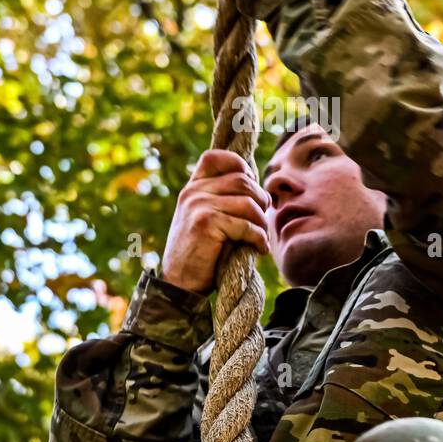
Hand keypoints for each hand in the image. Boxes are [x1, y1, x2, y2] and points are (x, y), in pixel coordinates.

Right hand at [160, 149, 271, 295]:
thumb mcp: (205, 218)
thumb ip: (221, 199)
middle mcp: (193, 192)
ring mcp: (198, 206)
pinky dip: (259, 238)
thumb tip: (258, 187)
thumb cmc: (201, 253)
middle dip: (261, 199)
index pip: (215, 157)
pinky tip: (260, 249)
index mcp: (192, 188)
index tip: (251, 185)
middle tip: (263, 218)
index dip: (239, 165)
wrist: (179, 283)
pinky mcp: (206, 224)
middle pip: (242, 180)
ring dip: (262, 222)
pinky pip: (246, 225)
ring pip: (248, 202)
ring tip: (261, 236)